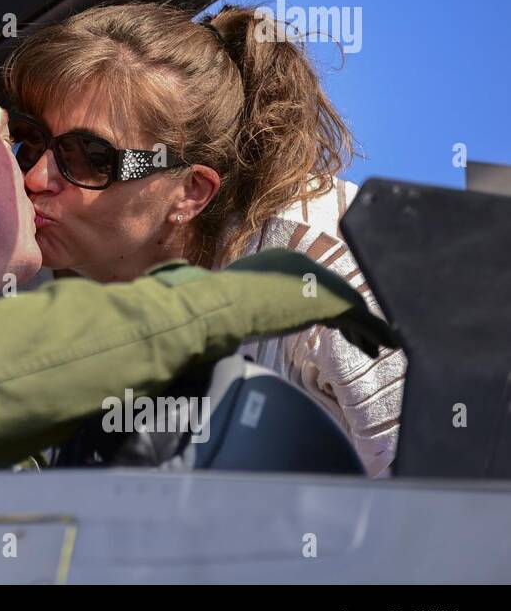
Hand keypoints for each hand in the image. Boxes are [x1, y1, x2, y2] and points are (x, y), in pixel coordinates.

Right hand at [225, 249, 399, 355]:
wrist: (227, 304)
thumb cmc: (219, 306)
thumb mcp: (232, 299)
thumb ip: (244, 302)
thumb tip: (234, 318)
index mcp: (282, 262)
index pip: (312, 284)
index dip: (324, 307)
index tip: (332, 325)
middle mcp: (305, 266)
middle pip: (335, 293)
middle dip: (348, 318)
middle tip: (358, 339)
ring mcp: (320, 281)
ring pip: (351, 306)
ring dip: (364, 329)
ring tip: (374, 348)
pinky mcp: (333, 302)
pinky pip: (365, 320)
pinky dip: (379, 332)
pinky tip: (391, 345)